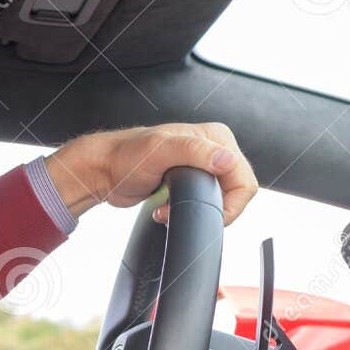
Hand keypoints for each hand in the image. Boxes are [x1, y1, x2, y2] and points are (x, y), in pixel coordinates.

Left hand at [44, 122, 257, 224]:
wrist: (106, 171)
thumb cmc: (126, 157)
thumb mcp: (159, 150)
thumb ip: (194, 152)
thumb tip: (227, 160)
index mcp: (216, 137)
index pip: (244, 178)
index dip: (229, 203)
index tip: (202, 209)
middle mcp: (214, 149)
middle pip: (237, 191)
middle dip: (212, 207)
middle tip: (180, 207)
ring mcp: (204, 166)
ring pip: (223, 200)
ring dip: (198, 210)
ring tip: (169, 206)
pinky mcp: (192, 181)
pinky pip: (206, 203)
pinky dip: (189, 211)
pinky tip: (167, 207)